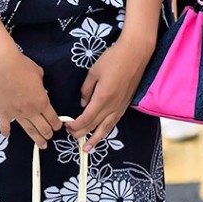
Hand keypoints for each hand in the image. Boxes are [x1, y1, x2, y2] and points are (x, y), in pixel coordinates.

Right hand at [0, 45, 61, 146]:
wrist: (3, 65)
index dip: (57, 125)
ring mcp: (16, 114)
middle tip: (49, 137)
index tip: (58, 127)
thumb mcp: (39, 74)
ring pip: (29, 130)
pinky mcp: (2, 112)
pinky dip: (6, 131)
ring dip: (36, 139)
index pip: (53, 119)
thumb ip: (41, 86)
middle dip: (48, 134)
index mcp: (42, 102)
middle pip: (43, 128)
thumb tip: (40, 89)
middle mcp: (31, 111)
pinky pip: (5, 126)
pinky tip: (7, 135)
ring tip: (41, 146)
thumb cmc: (23, 66)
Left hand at [69, 29, 155, 150]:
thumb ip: (86, 90)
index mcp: (102, 98)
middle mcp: (112, 106)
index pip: (86, 119)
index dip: (75, 125)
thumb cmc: (114, 59)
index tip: (66, 125)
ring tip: (87, 148)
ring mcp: (121, 106)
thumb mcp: (93, 72)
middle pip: (94, 126)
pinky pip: (114, 122)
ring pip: (106, 128)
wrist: (136, 54)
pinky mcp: (126, 104)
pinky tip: (102, 133)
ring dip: (95, 139)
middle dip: (81, 133)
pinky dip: (106, 130)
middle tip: (70, 135)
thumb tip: (83, 104)